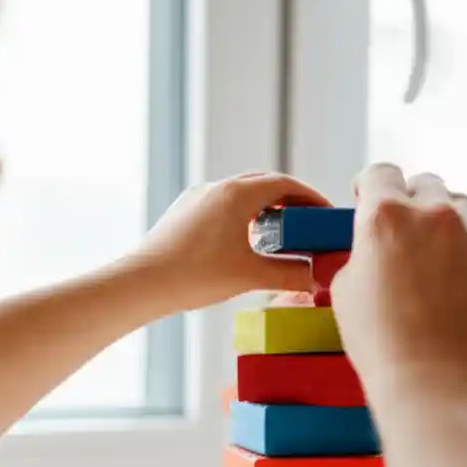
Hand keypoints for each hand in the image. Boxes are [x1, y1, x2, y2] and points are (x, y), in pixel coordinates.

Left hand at [133, 172, 329, 309]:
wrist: (142, 283)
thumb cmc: (195, 275)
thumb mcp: (250, 276)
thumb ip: (288, 274)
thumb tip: (314, 277)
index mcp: (237, 194)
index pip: (285, 184)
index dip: (310, 197)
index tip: (325, 213)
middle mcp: (216, 187)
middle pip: (263, 183)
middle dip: (290, 199)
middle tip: (308, 221)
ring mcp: (197, 197)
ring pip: (240, 193)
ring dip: (265, 207)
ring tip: (280, 231)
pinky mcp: (183, 212)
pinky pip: (221, 204)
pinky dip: (242, 214)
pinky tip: (244, 240)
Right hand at [330, 164, 466, 399]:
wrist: (434, 384)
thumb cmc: (379, 341)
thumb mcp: (346, 286)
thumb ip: (363, 249)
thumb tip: (373, 241)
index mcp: (387, 215)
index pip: (381, 173)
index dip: (376, 188)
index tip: (376, 203)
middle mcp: (437, 214)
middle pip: (429, 186)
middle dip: (419, 206)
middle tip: (414, 240)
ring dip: (456, 233)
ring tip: (447, 274)